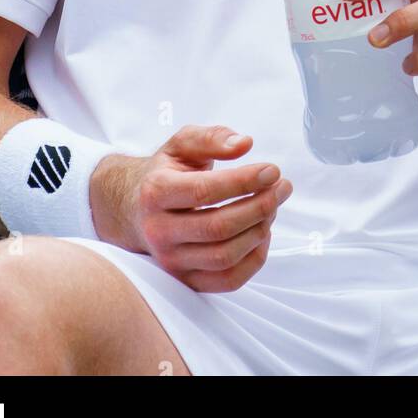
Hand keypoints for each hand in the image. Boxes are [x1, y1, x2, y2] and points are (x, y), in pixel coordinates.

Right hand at [90, 126, 292, 291]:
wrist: (134, 208)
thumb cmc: (166, 172)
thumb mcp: (182, 144)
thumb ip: (212, 137)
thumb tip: (245, 144)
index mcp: (155, 192)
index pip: (205, 191)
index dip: (244, 181)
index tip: (273, 170)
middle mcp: (159, 231)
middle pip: (219, 227)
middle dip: (260, 206)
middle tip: (282, 187)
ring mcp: (171, 261)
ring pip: (226, 256)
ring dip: (260, 230)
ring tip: (273, 205)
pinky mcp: (186, 280)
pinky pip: (229, 280)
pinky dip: (255, 258)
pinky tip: (263, 232)